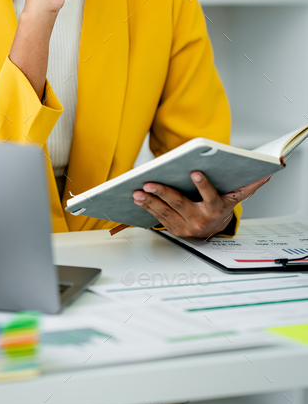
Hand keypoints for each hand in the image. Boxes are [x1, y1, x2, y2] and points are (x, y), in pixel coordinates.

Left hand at [132, 171, 271, 237]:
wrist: (214, 231)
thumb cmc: (221, 207)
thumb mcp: (235, 197)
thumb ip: (248, 185)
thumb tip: (267, 173)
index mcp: (215, 209)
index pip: (210, 197)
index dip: (203, 186)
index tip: (195, 172)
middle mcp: (200, 220)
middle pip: (180, 204)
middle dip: (164, 193)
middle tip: (150, 183)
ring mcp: (185, 226)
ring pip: (165, 212)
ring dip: (150, 201)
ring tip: (137, 191)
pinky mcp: (173, 229)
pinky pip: (158, 218)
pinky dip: (146, 207)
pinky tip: (137, 197)